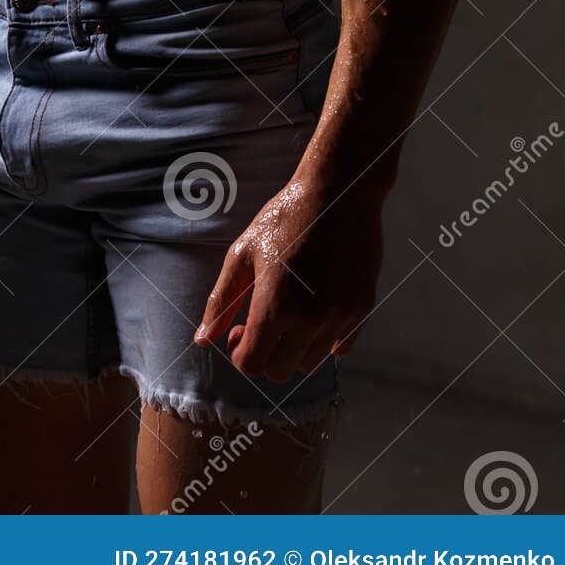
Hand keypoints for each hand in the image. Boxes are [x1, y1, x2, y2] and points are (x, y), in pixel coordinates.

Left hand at [194, 175, 382, 380]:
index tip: (239, 331)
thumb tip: (202, 340)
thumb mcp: (243, 253)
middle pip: (279, 372)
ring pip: (309, 364)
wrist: (337, 193)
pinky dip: (324, 340)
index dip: (239, 353)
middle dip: (264, 353)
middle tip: (261, 321)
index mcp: (274, 306)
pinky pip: (339, 349)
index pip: (252, 364)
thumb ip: (221, 300)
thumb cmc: (284, 219)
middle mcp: (309, 320)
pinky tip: (316, 309)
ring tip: (289, 312)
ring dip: (293, 348)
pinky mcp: (361, 311)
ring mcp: (339, 318)